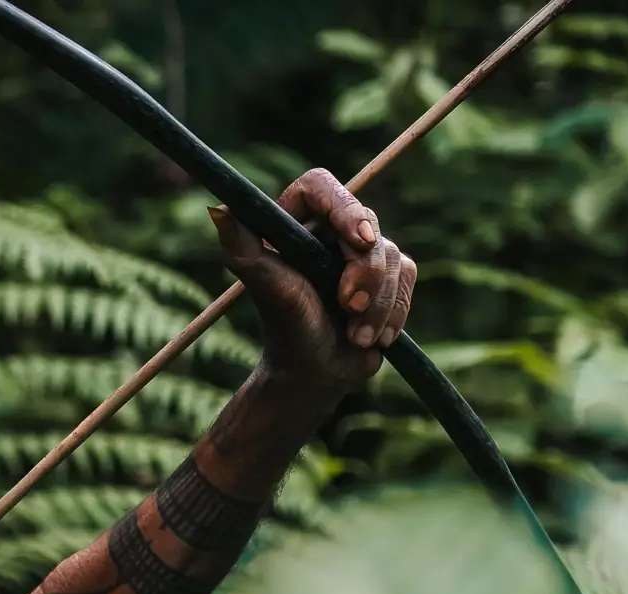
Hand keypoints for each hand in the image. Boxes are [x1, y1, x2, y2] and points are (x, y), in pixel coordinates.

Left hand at [210, 167, 417, 392]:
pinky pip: (409, 276)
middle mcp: (329, 230)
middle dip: (366, 273)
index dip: (345, 206)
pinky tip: (373, 337)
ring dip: (377, 303)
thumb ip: (242, 247)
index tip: (361, 240)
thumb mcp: (265, 286)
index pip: (320, 186)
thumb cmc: (285, 327)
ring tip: (355, 335)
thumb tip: (218, 210)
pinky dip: (393, 311)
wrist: (315, 372)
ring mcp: (362, 252)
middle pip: (367, 224)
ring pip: (393, 255)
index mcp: (294, 222)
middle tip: (346, 306)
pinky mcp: (390, 275)